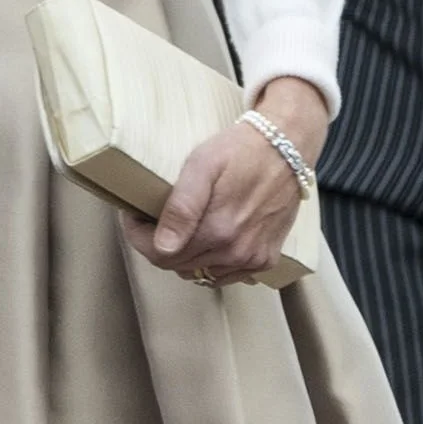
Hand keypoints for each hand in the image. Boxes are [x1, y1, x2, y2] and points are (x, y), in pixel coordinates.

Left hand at [122, 76, 327, 287]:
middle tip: (155, 218)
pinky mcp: (266, 260)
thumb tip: (163, 246)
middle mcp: (235, 252)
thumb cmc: (241, 150)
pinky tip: (210, 239)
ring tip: (184, 227)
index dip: (139, 237)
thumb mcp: (202, 165)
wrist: (288, 147)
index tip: (134, 216)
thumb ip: (181, 207)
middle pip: (177, 265)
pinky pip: (226, 276)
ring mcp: (252, 259)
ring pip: (200, 273)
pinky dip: (212, 263)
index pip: (159, 255)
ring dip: (185, 255)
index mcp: (216, 230)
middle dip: (159, 244)